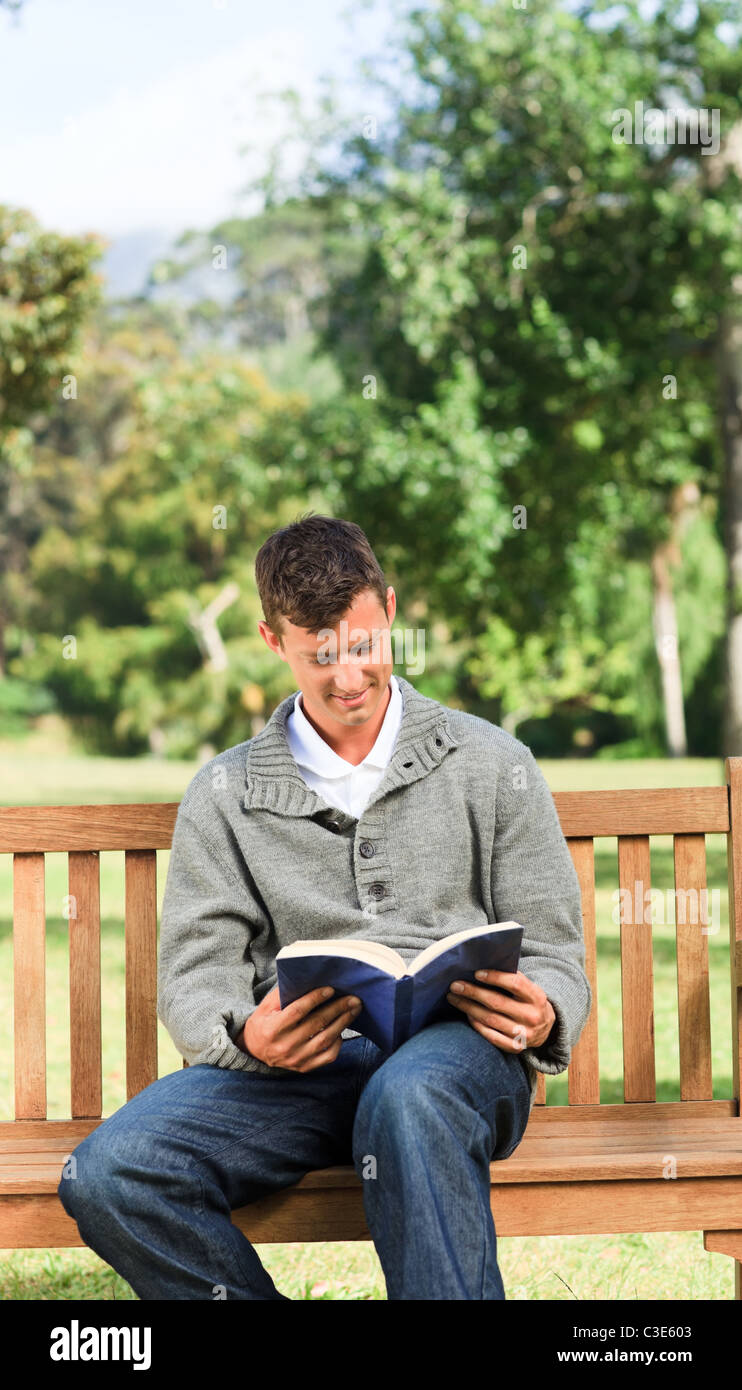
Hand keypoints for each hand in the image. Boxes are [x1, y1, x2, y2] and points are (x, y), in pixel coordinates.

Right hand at [240, 985, 361, 1071]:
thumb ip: (283, 995)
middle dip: (337, 1009)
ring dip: (342, 1023)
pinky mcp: (305, 1067)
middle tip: (352, 998)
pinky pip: (328, 1056)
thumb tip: (307, 981)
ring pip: (325, 1040)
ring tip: (354, 1010)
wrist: (255, 1050)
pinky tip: (341, 1029)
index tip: (330, 989)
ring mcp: (296, 1059)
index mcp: (273, 1029)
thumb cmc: (263, 1022)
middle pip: (316, 1024)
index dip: (315, 999)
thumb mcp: (266, 1006)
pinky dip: (338, 1042)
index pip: (298, 1011)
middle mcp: (284, 1046)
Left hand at [446, 969, 555, 1053]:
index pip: (515, 984)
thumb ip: (512, 978)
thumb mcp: (529, 989)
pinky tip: (467, 1014)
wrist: (546, 1029)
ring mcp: (524, 1034)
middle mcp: (532, 1016)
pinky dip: (476, 1024)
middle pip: (497, 1002)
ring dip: (469, 1008)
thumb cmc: (529, 1002)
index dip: (495, 977)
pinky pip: (490, 1036)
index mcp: (537, 997)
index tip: (476, 973)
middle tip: (455, 985)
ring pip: (490, 1019)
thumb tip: (483, 967)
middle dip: (473, 992)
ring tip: (455, 999)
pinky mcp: (515, 1048)